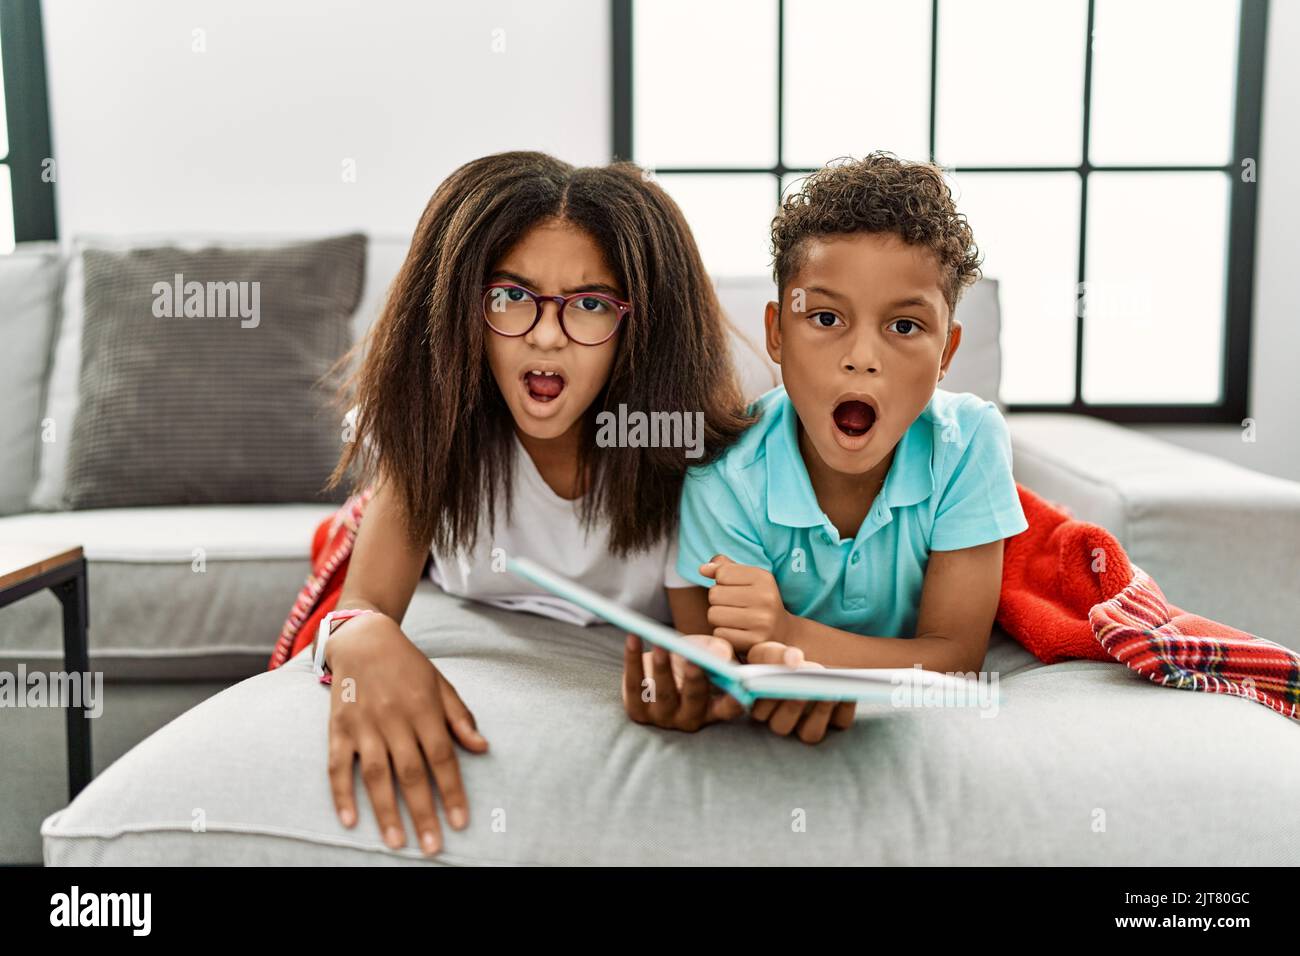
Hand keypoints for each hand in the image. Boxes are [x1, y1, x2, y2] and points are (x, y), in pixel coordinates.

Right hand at [325, 613, 487, 855]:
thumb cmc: (408, 665)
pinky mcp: (338, 728)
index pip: (442, 757)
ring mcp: (364, 725)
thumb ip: (460, 717)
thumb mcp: (441, 684)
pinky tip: (350, 821)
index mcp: (423, 709)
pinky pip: (337, 766)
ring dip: (386, 812)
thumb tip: (483, 748)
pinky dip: (341, 794)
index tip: (461, 821)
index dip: (453, 791)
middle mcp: (393, 719)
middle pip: (411, 773)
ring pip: (376, 776)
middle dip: (423, 812)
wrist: (363, 639)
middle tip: (432, 847)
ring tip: (397, 842)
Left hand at [622, 634, 744, 730]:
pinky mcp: (637, 710)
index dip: (734, 701)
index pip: (728, 709)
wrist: (661, 660)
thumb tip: (720, 656)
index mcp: (714, 708)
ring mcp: (662, 716)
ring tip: (661, 644)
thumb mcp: (709, 649)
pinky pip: (633, 685)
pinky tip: (633, 638)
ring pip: (662, 693)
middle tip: (693, 660)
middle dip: (694, 680)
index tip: (738, 686)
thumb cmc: (692, 657)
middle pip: (693, 701)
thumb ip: (719, 651)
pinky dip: (632, 659)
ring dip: (661, 667)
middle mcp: (689, 718)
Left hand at [699, 554, 793, 654]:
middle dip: (718, 602)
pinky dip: (723, 633)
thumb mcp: (747, 579)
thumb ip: (724, 568)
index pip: (721, 574)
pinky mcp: (754, 641)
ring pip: (714, 614)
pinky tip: (737, 632)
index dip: (721, 583)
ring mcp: (762, 621)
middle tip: (734, 607)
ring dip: (718, 618)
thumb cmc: (757, 601)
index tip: (735, 590)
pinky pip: (719, 633)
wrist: (782, 633)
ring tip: (734, 619)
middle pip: (714, 594)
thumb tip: (702, 569)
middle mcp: (766, 598)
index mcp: (764, 578)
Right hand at [746, 641, 856, 744]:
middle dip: (792, 705)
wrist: (805, 658)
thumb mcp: (768, 651)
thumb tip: (794, 660)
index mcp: (757, 707)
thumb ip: (772, 654)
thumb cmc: (780, 658)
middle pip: (781, 726)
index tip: (764, 684)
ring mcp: (806, 724)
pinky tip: (847, 692)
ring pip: (810, 733)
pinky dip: (844, 708)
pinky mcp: (833, 722)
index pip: (752, 713)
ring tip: (828, 691)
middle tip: (803, 685)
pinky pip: (839, 723)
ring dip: (819, 713)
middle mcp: (779, 722)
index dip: (755, 703)